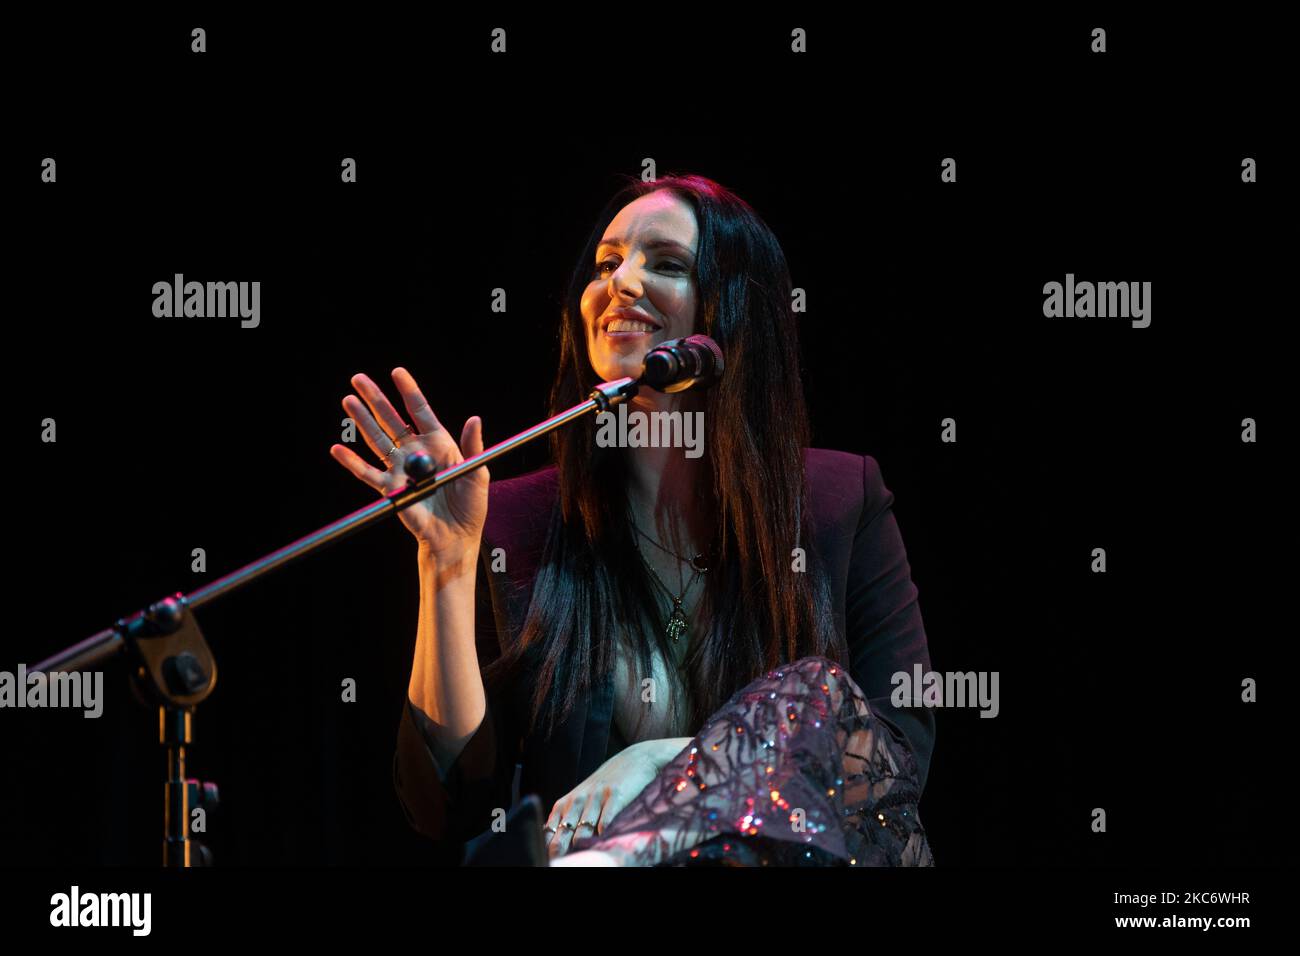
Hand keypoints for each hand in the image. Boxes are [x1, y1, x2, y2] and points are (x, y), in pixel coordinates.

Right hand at [329, 367, 487, 555]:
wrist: (456, 534)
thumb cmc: (471, 504)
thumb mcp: (478, 471)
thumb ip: (473, 445)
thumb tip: (474, 418)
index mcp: (438, 442)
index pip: (419, 410)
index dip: (408, 391)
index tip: (396, 372)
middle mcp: (415, 451)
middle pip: (391, 419)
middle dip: (375, 399)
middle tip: (359, 378)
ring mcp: (400, 468)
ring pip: (376, 439)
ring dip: (361, 420)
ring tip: (348, 400)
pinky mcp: (390, 488)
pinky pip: (367, 473)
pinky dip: (351, 462)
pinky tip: (337, 449)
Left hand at [544, 742, 661, 859]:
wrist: (633, 761)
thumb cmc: (603, 787)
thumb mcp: (580, 800)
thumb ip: (566, 820)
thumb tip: (553, 848)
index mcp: (565, 804)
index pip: (549, 832)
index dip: (548, 849)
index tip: (551, 861)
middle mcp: (578, 801)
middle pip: (563, 835)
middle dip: (561, 853)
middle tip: (565, 864)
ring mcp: (596, 798)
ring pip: (583, 831)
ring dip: (582, 846)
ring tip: (585, 858)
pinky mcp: (615, 796)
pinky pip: (606, 820)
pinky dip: (603, 833)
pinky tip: (603, 840)